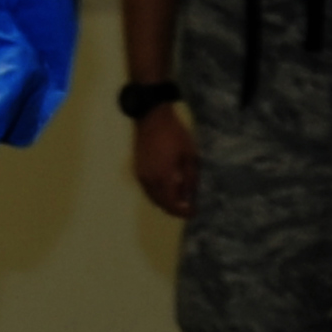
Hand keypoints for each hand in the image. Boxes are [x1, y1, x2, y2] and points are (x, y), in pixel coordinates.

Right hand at [132, 101, 199, 216]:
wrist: (152, 118)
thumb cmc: (174, 135)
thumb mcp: (190, 156)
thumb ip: (190, 178)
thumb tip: (190, 196)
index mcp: (163, 177)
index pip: (172, 204)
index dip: (184, 212)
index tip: (194, 212)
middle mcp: (149, 180)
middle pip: (162, 204)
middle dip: (175, 209)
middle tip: (189, 208)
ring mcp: (141, 175)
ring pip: (153, 198)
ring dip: (166, 202)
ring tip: (181, 199)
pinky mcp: (137, 169)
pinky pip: (148, 190)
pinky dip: (159, 194)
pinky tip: (169, 189)